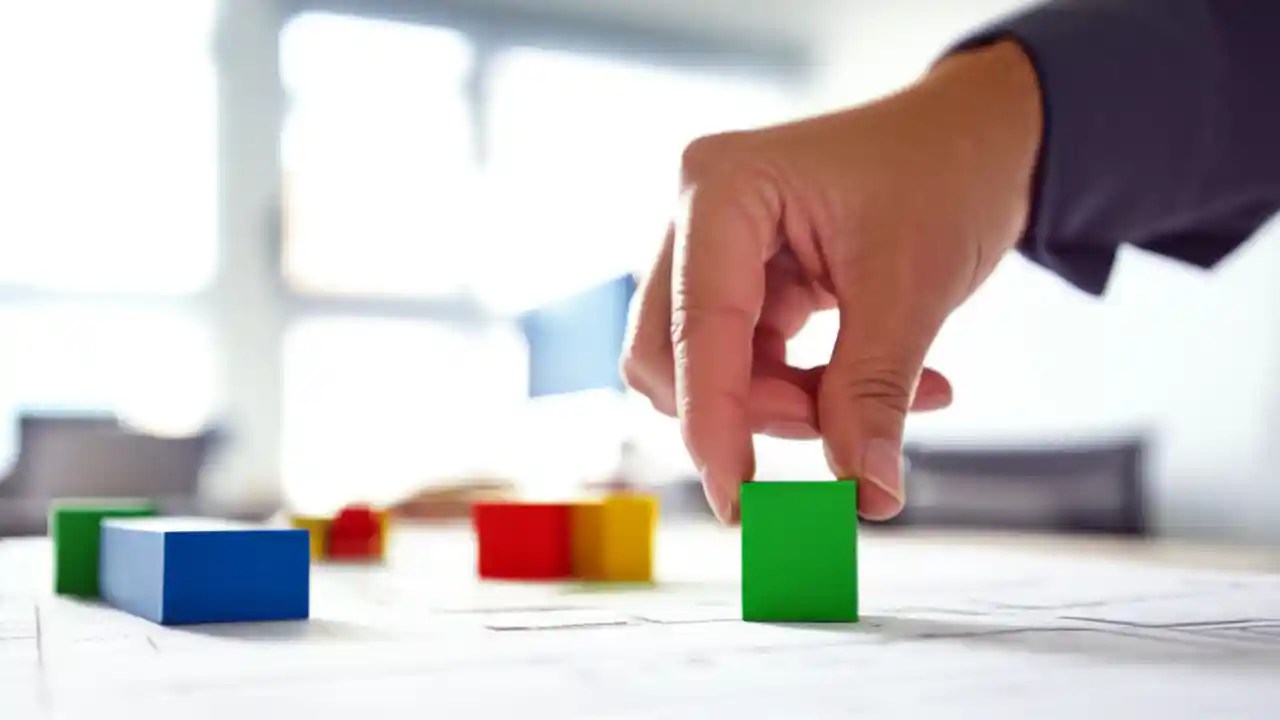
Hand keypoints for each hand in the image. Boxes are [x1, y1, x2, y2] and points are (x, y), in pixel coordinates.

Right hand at [621, 41, 1041, 522]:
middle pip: (673, 355)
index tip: (740, 503)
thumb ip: (874, 391)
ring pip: (707, 370)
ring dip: (784, 406)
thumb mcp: (915, 285)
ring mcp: (713, 249)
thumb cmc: (948, 172)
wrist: (981, 139)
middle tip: (840, 432)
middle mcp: (698, 215)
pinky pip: (744, 364)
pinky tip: (878, 388)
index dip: (713, 422)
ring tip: (887, 400)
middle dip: (752, 410)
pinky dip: (802, 393)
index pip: (698, 327)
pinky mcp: (739, 280)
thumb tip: (863, 492)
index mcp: (723, 188)